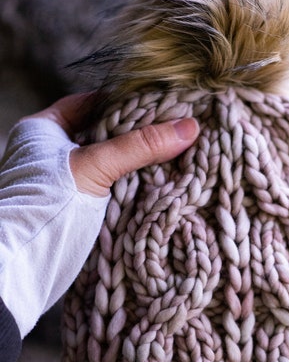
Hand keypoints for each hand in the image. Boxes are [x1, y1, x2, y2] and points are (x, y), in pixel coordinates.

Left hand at [29, 93, 199, 196]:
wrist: (27, 259)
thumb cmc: (46, 204)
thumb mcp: (96, 166)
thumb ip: (140, 146)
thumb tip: (188, 128)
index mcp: (44, 128)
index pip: (92, 103)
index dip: (126, 102)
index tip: (160, 104)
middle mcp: (51, 150)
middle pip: (104, 133)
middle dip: (137, 134)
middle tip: (173, 130)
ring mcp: (63, 179)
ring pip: (108, 161)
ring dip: (136, 162)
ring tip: (173, 155)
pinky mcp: (75, 205)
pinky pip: (109, 186)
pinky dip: (130, 184)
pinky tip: (155, 183)